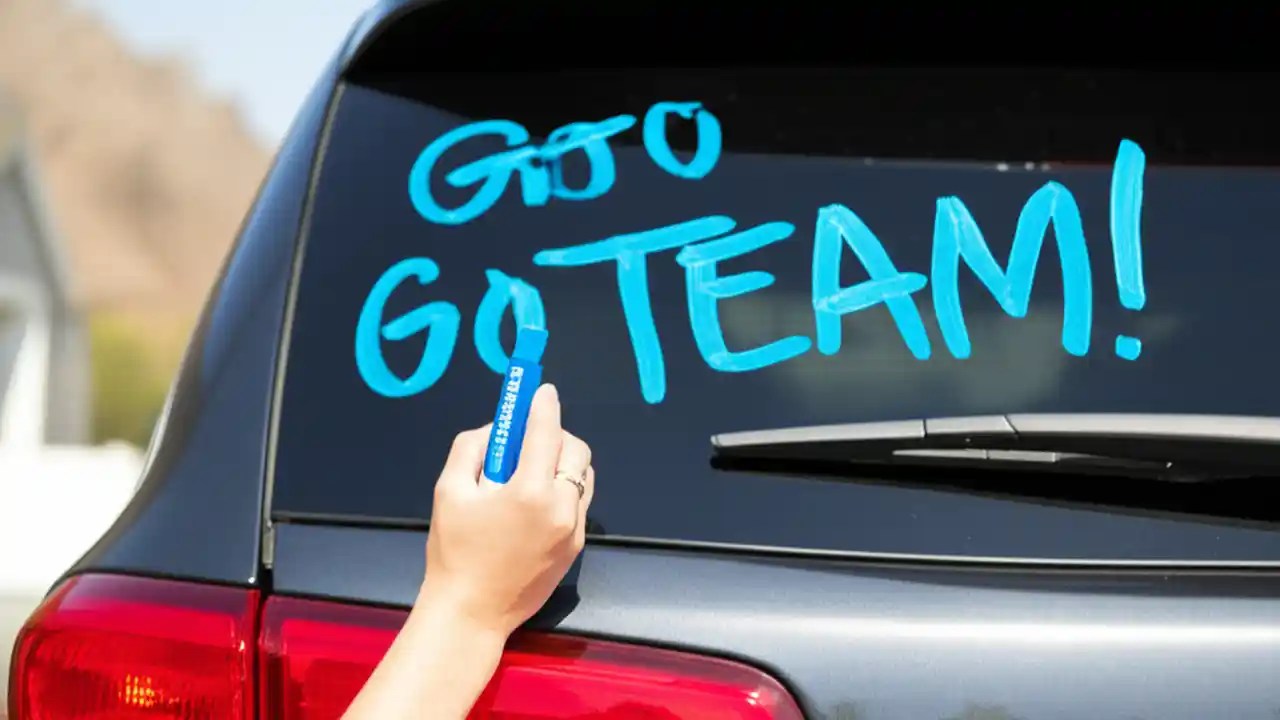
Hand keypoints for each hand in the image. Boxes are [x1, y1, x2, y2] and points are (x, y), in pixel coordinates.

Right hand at [418, 384, 594, 638]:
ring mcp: (573, 530)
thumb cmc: (454, 551)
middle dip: (556, 434)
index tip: (541, 390)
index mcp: (528, 491)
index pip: (546, 432)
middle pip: (575, 450)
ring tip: (530, 471)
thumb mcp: (449, 490)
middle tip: (528, 437)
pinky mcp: (576, 547)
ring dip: (563, 461)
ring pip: (582, 475)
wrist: (471, 613)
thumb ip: (472, 447)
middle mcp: (560, 508)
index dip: (543, 405)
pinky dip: (563, 489)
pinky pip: (578, 503)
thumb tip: (497, 428)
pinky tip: (535, 501)